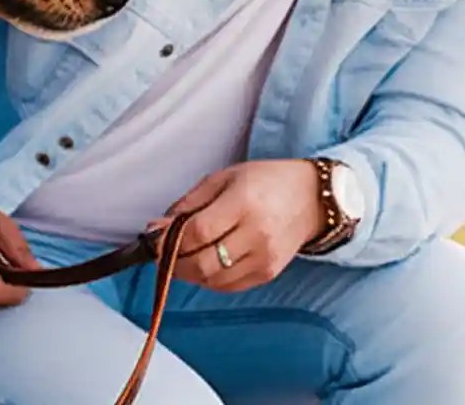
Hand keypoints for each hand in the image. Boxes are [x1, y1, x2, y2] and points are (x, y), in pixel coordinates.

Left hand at [148, 160, 325, 292]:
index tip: (153, 241)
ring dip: (189, 273)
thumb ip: (188, 204)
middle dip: (173, 263)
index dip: (168, 241)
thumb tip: (157, 230)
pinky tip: (205, 263)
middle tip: (162, 255)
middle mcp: (257, 234)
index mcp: (243, 203)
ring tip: (182, 257)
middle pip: (202, 263)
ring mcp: (265, 258)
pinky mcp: (268, 273)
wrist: (311, 198)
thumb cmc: (264, 182)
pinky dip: (209, 279)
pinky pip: (228, 286)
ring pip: (212, 280)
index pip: (197, 232)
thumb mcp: (222, 179)